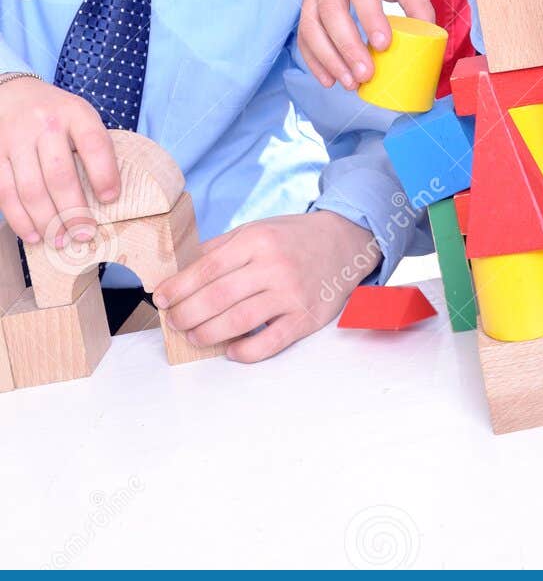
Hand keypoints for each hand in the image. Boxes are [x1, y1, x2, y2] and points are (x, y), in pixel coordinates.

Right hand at [0, 77, 119, 247]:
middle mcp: (45, 125)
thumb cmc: (56, 114)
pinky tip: (33, 235)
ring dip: (47, 221)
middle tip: (84, 234)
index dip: (104, 174)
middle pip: (60, 174)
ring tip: (60, 240)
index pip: (94, 143)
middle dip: (73, 211)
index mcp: (74, 113)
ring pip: (31, 189)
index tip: (111, 199)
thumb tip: (106, 198)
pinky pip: (6, 193)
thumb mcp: (80, 116)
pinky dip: (20, 219)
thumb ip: (92, 147)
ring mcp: (17, 140)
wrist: (13, 94)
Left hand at [153, 211, 380, 363]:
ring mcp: (292, 294)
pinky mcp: (306, 318)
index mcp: (257, 240)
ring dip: (208, 333)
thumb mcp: (256, 229)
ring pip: (239, 321)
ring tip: (194, 335)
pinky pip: (270, 342)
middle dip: (187, 313)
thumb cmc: (293, 238)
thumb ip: (220, 248)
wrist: (345, 242)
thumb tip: (179, 272)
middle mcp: (274, 266)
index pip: (207, 267)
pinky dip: (245, 351)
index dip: (178, 287)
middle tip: (174, 321)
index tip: (160, 298)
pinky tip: (230, 349)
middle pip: (218, 297)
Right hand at [298, 0, 433, 87]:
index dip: (370, 17)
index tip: (383, 45)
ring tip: (349, 83)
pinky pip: (303, 34)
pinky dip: (313, 60)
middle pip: (330, 9)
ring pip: (310, 24)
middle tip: (365, 75)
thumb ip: (417, 0)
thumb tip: (429, 37)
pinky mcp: (305, 2)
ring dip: (328, 58)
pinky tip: (329, 80)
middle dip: (347, 46)